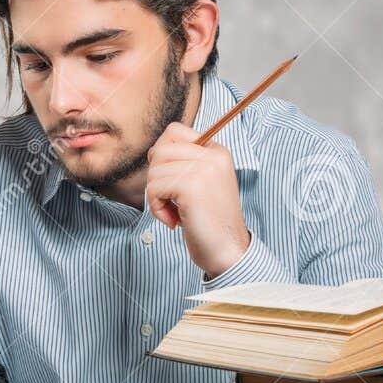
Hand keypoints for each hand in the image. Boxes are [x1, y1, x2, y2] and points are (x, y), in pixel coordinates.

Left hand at [143, 121, 250, 278]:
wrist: (228, 251)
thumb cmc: (210, 221)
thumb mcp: (203, 183)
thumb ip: (185, 163)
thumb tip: (154, 152)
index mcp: (218, 151)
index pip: (174, 131)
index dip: (162, 154)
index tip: (169, 178)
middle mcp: (213, 156)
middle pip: (160, 150)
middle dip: (156, 178)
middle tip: (170, 200)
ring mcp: (203, 169)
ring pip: (154, 170)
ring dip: (156, 196)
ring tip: (174, 212)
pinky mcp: (191, 186)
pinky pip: (154, 188)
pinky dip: (157, 208)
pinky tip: (174, 220)